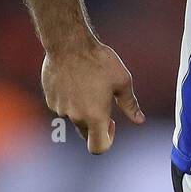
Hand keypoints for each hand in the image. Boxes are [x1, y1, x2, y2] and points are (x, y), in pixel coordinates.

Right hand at [41, 39, 144, 154]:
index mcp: (95, 116)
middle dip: (96, 123)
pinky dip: (70, 99)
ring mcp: (60, 108)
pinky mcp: (50, 99)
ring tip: (88, 84)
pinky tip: (75, 80)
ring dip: (82, 109)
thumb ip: (130, 104)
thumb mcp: (122, 81)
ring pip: (74, 117)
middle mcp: (76, 116)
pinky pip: (62, 106)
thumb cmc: (99, 61)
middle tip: (103, 101)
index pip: (98, 148)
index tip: (111, 123)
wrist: (68, 43)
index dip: (107, 141)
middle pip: (86, 133)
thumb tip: (139, 120)